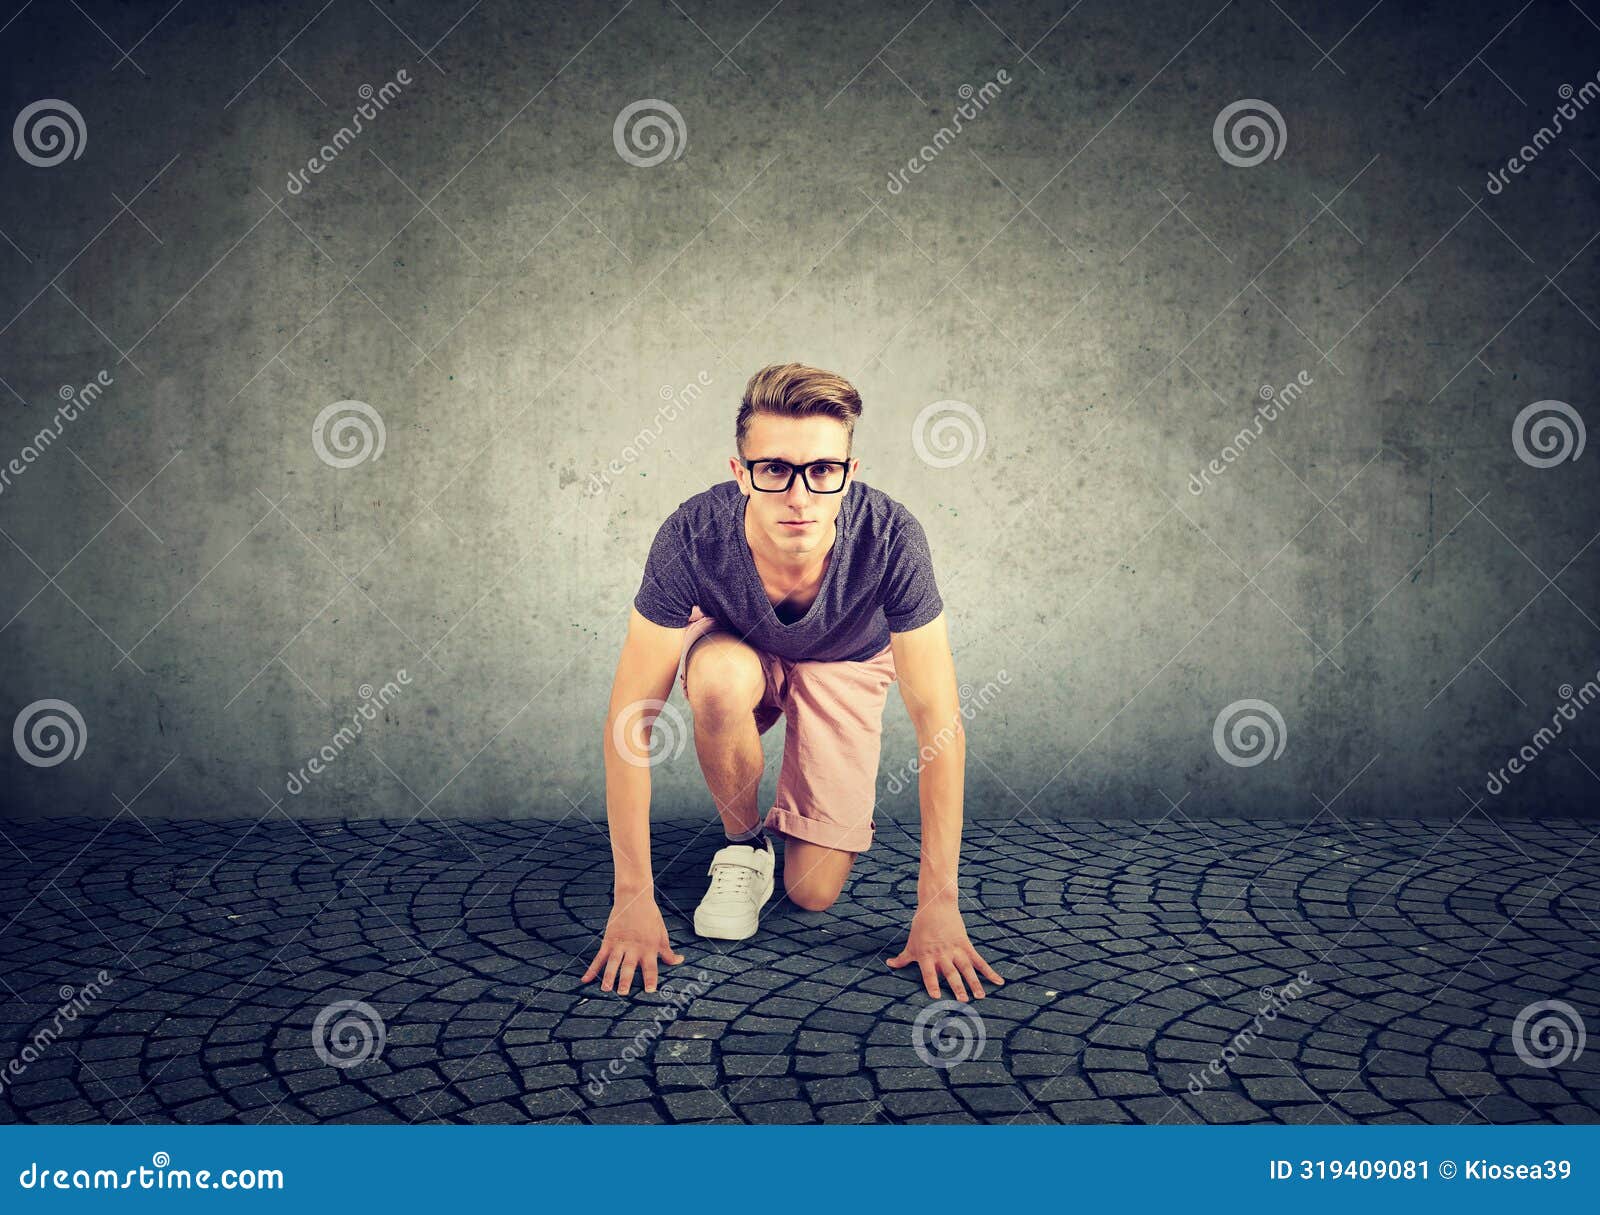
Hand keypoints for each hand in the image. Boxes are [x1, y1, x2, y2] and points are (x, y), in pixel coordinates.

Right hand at [580, 897, 682, 994]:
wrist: (634, 897)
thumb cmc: (650, 916)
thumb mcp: (661, 933)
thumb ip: (667, 951)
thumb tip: (679, 961)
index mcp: (649, 947)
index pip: (651, 967)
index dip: (650, 979)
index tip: (649, 991)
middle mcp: (634, 947)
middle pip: (629, 966)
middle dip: (625, 980)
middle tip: (622, 993)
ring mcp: (620, 944)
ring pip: (612, 962)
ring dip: (609, 976)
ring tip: (606, 989)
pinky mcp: (608, 940)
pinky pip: (599, 957)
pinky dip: (591, 969)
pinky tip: (585, 979)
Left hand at [887, 900, 1002, 1001]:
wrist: (937, 904)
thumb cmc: (921, 925)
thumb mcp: (911, 942)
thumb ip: (903, 957)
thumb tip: (889, 964)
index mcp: (927, 955)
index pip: (929, 973)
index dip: (932, 984)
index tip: (936, 996)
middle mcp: (942, 953)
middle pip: (950, 972)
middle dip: (957, 986)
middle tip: (962, 1000)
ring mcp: (955, 949)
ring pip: (967, 968)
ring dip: (974, 983)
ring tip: (980, 996)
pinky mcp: (966, 944)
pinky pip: (979, 960)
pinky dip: (989, 971)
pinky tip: (998, 981)